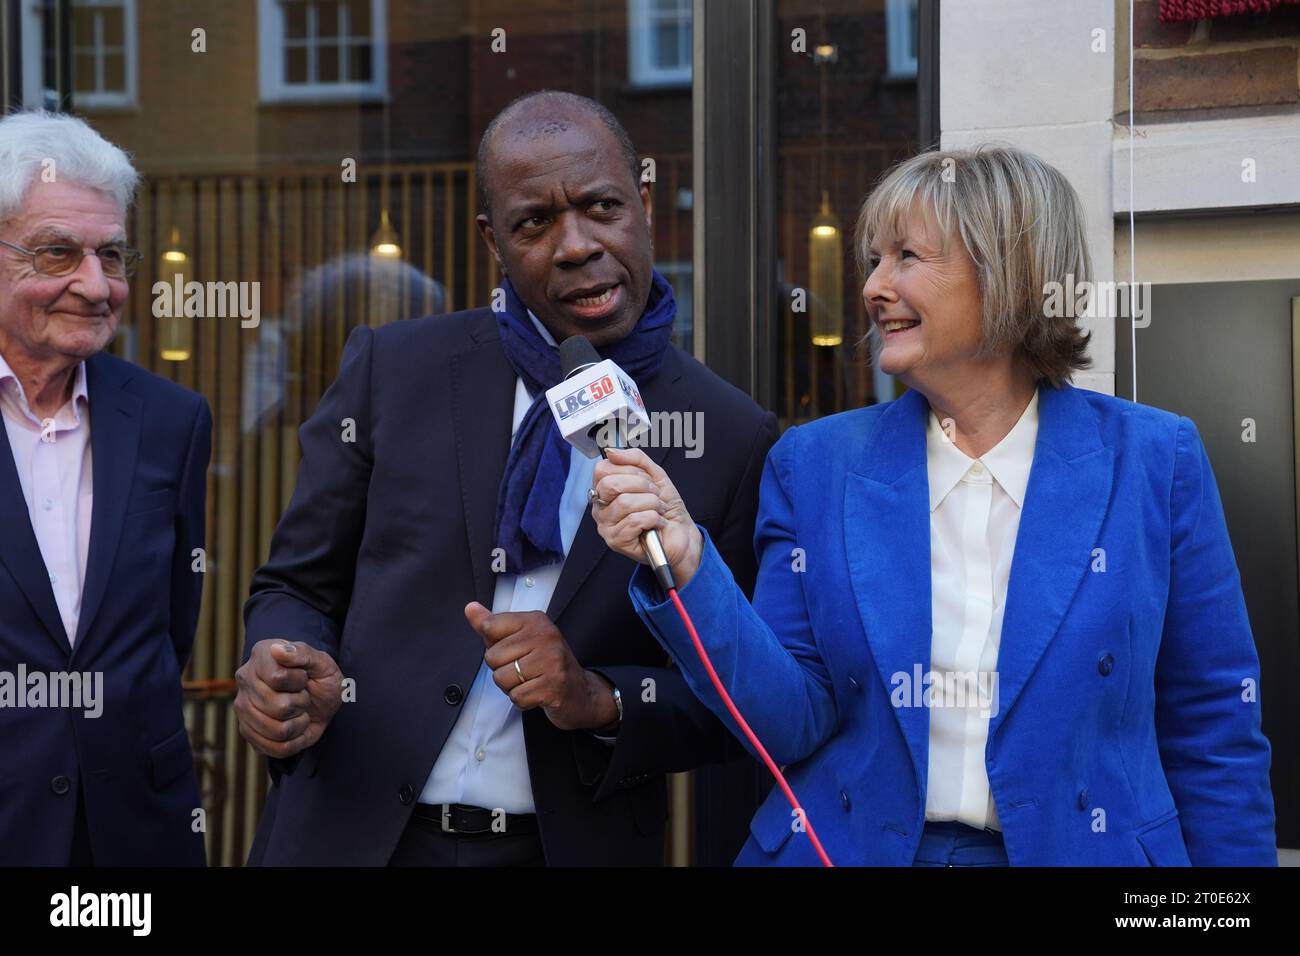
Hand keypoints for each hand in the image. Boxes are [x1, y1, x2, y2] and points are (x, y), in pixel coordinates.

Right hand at [234, 639, 343, 758]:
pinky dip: (295, 741)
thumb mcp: (322, 662)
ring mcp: (243, 708)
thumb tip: (277, 649)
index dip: (299, 681)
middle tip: (302, 695)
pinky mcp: (247, 732)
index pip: (277, 679)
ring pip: (277, 731)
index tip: (303, 676)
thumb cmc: (321, 677)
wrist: (321, 698)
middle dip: (301, 703)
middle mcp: (245, 680)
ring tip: (298, 711)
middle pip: (278, 707)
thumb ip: (302, 653)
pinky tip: (295, 727)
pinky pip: (276, 749)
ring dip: (299, 724)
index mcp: (261, 656)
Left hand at [465, 603, 618, 731]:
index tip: (513, 650)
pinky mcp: (553, 685)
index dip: (493, 646)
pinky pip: (516, 697)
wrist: (580, 692)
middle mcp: (545, 635)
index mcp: (535, 620)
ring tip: (531, 682)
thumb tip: (470, 608)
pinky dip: (523, 701)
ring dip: (511, 687)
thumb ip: (493, 625)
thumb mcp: (520, 639)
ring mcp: (552, 660)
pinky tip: (537, 693)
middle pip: (492, 657)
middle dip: (502, 670)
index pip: (489, 627)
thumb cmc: (545, 664)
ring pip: (501, 679)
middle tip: (525, 671)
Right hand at [591, 446, 702, 586]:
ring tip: (658, 510)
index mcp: (605, 490)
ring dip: (652, 503)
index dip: (629, 469)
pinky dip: (654, 518)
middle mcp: (601, 508)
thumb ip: (635, 459)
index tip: (645, 479)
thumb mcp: (654, 475)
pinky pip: (635, 520)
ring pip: (625, 502)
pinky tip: (657, 523)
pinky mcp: (616, 541)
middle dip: (642, 486)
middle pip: (610, 484)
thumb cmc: (666, 507)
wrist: (681, 533)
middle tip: (655, 495)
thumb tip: (611, 451)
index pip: (602, 469)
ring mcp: (606, 526)